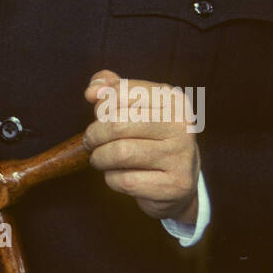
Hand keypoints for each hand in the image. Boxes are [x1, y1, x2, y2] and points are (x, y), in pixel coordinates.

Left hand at [82, 69, 199, 223]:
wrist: (179, 180)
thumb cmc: (149, 136)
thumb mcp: (134, 104)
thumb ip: (109, 86)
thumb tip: (91, 93)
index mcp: (172, 99)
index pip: (122, 93)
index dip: (102, 106)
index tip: (100, 117)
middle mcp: (181, 126)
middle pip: (118, 123)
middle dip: (95, 134)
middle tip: (91, 141)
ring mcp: (181, 157)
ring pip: (121, 153)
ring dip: (100, 157)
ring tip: (99, 158)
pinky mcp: (174, 186)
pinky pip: (126, 180)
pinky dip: (111, 178)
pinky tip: (117, 175)